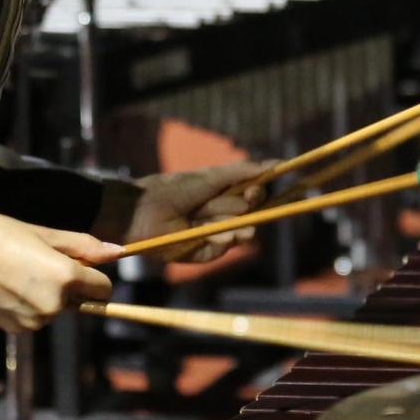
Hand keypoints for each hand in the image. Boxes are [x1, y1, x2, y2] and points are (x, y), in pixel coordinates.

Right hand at [0, 206, 117, 332]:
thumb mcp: (44, 233)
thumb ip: (83, 246)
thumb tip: (118, 252)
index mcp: (65, 278)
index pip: (103, 288)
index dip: (93, 274)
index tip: (77, 261)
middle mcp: (53, 305)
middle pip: (78, 298)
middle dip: (67, 283)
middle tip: (36, 259)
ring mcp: (32, 321)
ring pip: (55, 308)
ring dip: (46, 294)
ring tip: (18, 270)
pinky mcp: (14, 330)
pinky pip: (35, 317)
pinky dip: (28, 304)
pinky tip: (7, 286)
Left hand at [127, 160, 267, 263]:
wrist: (142, 210)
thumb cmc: (174, 189)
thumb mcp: (212, 176)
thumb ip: (243, 170)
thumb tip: (277, 164)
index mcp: (222, 195)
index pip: (253, 197)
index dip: (256, 194)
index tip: (254, 190)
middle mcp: (219, 216)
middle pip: (248, 214)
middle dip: (242, 207)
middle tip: (233, 203)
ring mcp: (211, 236)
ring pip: (238, 233)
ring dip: (229, 224)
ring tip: (210, 218)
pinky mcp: (200, 255)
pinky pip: (219, 251)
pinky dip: (218, 242)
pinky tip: (208, 234)